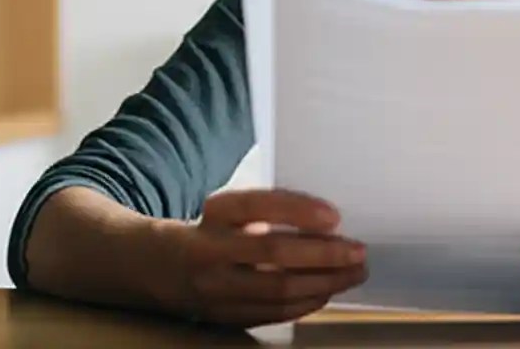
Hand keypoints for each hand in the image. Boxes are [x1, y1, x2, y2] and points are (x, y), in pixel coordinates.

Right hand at [167, 189, 366, 327]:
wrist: (161, 267)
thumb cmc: (215, 229)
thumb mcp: (233, 209)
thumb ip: (273, 210)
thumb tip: (330, 223)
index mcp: (216, 212)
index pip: (257, 205)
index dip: (297, 209)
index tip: (335, 216)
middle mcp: (211, 249)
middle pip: (273, 253)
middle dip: (323, 254)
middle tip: (358, 251)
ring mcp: (216, 288)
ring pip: (278, 289)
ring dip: (325, 282)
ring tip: (354, 273)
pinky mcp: (225, 315)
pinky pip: (274, 312)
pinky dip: (307, 302)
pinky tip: (329, 290)